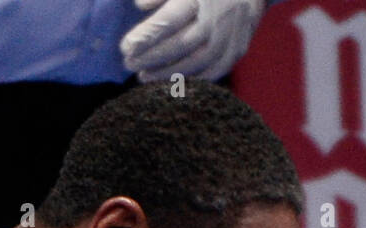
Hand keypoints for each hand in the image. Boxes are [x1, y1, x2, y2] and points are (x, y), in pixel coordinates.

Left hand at [120, 0, 266, 83]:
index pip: (172, 19)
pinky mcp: (240, 45)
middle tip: (129, 64)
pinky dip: (193, 79)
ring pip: (201, 60)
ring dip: (169, 73)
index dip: (147, 36)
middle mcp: (221, 13)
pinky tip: (171, 82)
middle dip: (154, 57)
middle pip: (185, 43)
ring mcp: (234, 31)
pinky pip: (218, 68)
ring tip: (144, 76)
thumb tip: (140, 4)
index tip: (125, 47)